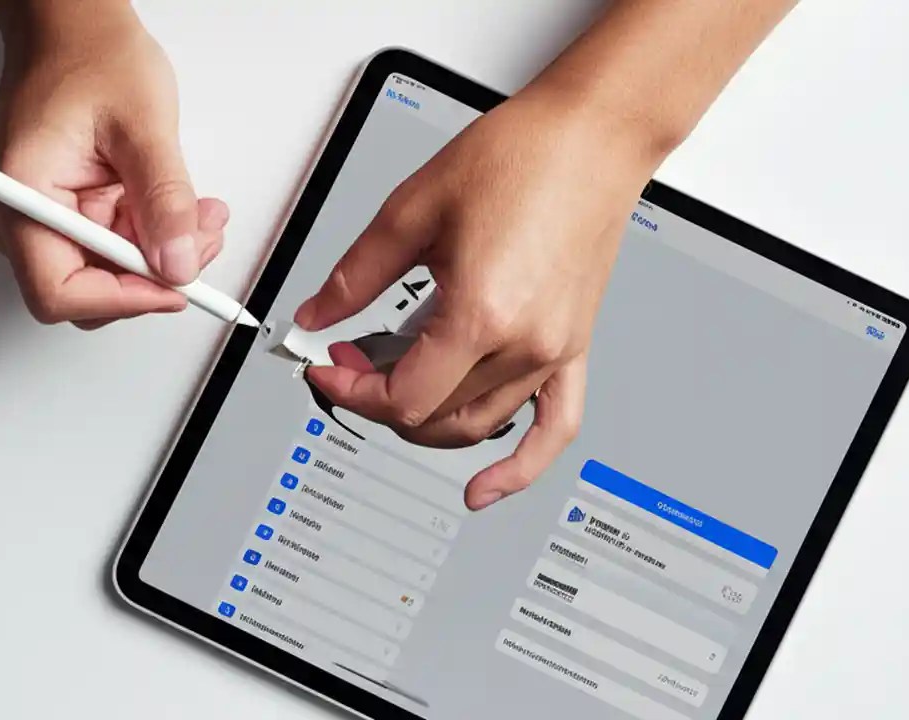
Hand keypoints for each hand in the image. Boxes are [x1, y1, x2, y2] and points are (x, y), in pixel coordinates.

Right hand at [0, 2, 227, 328]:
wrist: (73, 26)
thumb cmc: (90, 55)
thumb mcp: (143, 125)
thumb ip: (164, 200)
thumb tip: (179, 263)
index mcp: (19, 194)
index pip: (59, 290)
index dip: (122, 299)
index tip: (175, 285)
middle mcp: (15, 215)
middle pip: (84, 290)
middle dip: (150, 273)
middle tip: (200, 239)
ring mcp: (35, 217)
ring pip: (103, 272)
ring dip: (158, 252)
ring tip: (199, 214)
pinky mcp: (60, 212)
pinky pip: (107, 246)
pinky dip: (147, 234)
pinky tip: (176, 208)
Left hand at [295, 90, 664, 509]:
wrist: (591, 138)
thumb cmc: (522, 158)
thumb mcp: (413, 210)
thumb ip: (356, 274)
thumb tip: (317, 312)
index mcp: (481, 314)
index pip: (401, 397)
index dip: (351, 390)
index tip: (327, 366)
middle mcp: (523, 343)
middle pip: (433, 416)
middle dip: (377, 400)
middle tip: (347, 364)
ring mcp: (553, 350)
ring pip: (477, 424)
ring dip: (426, 419)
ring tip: (391, 388)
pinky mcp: (574, 345)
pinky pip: (554, 427)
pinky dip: (521, 467)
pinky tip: (486, 486)